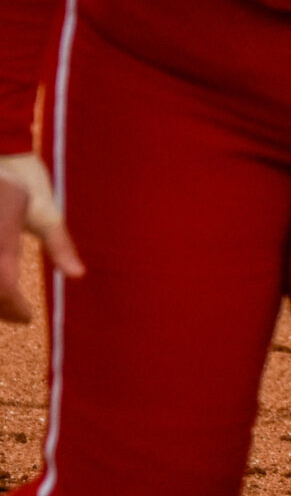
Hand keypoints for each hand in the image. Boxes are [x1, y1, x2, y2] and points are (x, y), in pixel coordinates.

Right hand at [0, 153, 83, 324]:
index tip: (29, 318)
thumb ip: (61, 244)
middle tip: (18, 316)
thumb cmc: (24, 178)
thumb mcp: (46, 211)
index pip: (4, 287)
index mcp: (2, 238)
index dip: (14, 308)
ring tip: (7, 304)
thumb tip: (78, 275)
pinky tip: (0, 282)